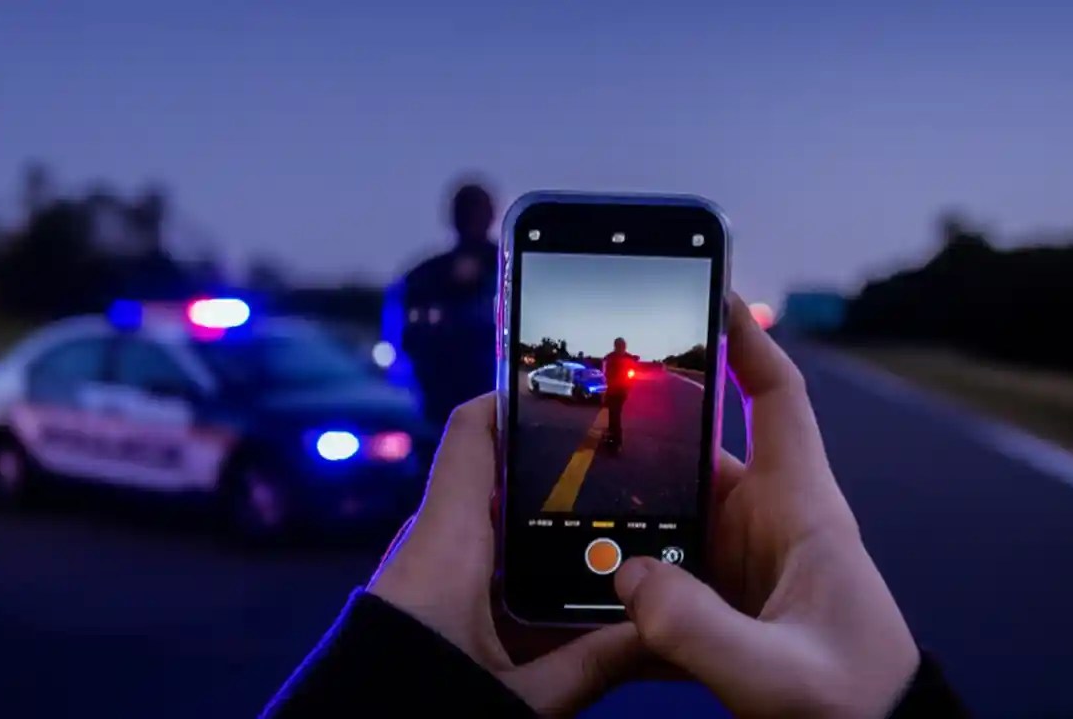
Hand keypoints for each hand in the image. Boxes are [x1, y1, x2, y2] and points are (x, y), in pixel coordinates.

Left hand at [368, 395, 642, 715]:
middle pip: (500, 480)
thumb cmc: (410, 709)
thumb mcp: (518, 696)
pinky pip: (485, 566)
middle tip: (626, 473)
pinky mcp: (429, 602)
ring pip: (497, 528)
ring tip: (617, 530)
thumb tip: (662, 630)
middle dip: (561, 475)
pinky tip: (573, 593)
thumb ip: (593, 664)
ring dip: (547, 527)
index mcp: (446, 543)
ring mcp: (429, 572)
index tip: (571, 386)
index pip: (472, 434)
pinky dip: (528, 568)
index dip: (514, 396)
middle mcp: (433, 544)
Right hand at [613, 294, 919, 717]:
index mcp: (801, 511)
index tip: (710, 295)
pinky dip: (629, 579)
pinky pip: (664, 574)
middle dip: (642, 435)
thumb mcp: (781, 675)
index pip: (777, 400)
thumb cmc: (860, 708)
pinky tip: (588, 592)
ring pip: (669, 517)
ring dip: (624, 518)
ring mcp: (741, 566)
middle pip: (696, 452)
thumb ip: (698, 630)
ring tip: (562, 509)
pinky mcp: (721, 606)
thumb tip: (627, 577)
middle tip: (575, 416)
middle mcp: (767, 526)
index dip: (746, 343)